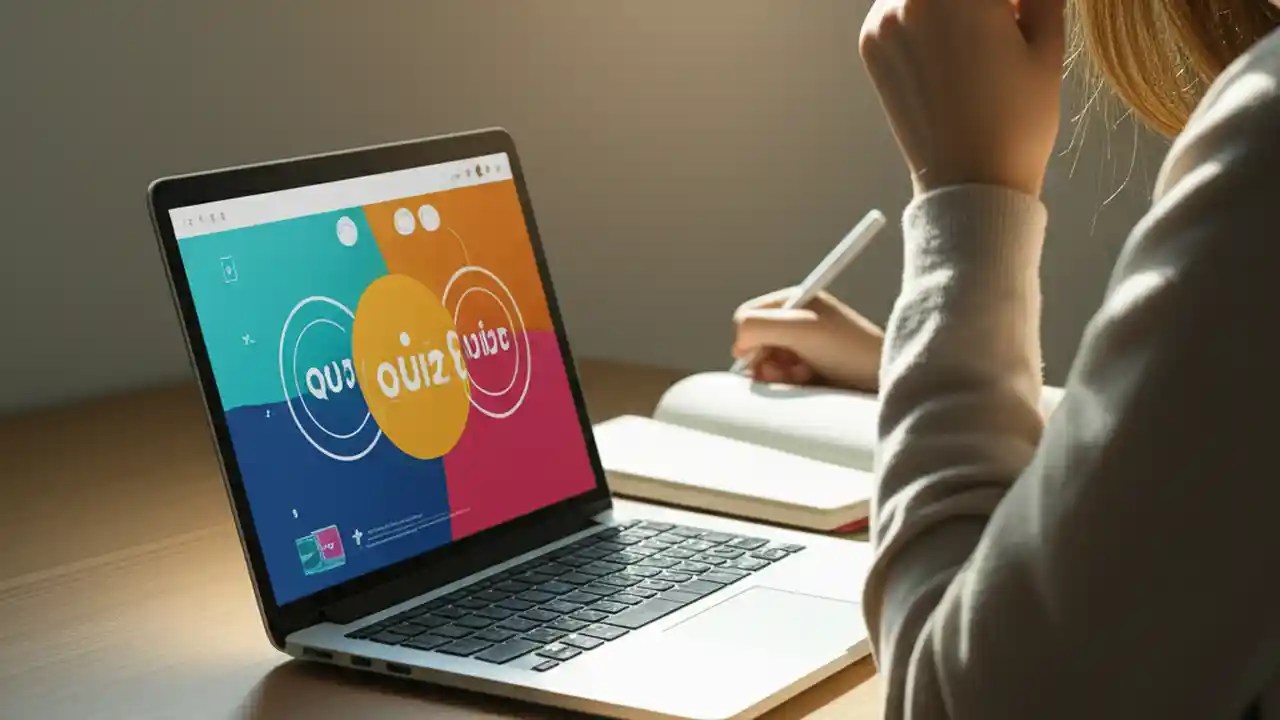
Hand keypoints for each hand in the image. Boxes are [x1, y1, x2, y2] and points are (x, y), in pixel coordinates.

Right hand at [732, 288, 883, 391]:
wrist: (885, 381)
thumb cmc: (850, 349)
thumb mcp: (801, 328)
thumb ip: (758, 325)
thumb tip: (738, 344)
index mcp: (796, 301)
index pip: (749, 316)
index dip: (748, 337)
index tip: (760, 354)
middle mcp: (799, 322)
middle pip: (755, 343)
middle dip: (765, 360)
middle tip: (786, 369)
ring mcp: (805, 348)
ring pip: (767, 365)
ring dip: (778, 376)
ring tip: (802, 377)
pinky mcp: (812, 374)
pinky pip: (782, 382)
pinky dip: (789, 386)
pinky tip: (808, 385)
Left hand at [859, 0, 1066, 196]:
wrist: (968, 181)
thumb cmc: (1018, 117)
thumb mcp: (1045, 43)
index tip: (1014, 9)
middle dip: (981, 0)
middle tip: (1003, 15)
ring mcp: (883, 19)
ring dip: (951, 2)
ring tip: (981, 28)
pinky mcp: (871, 42)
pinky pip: (900, 3)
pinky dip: (925, 7)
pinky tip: (952, 40)